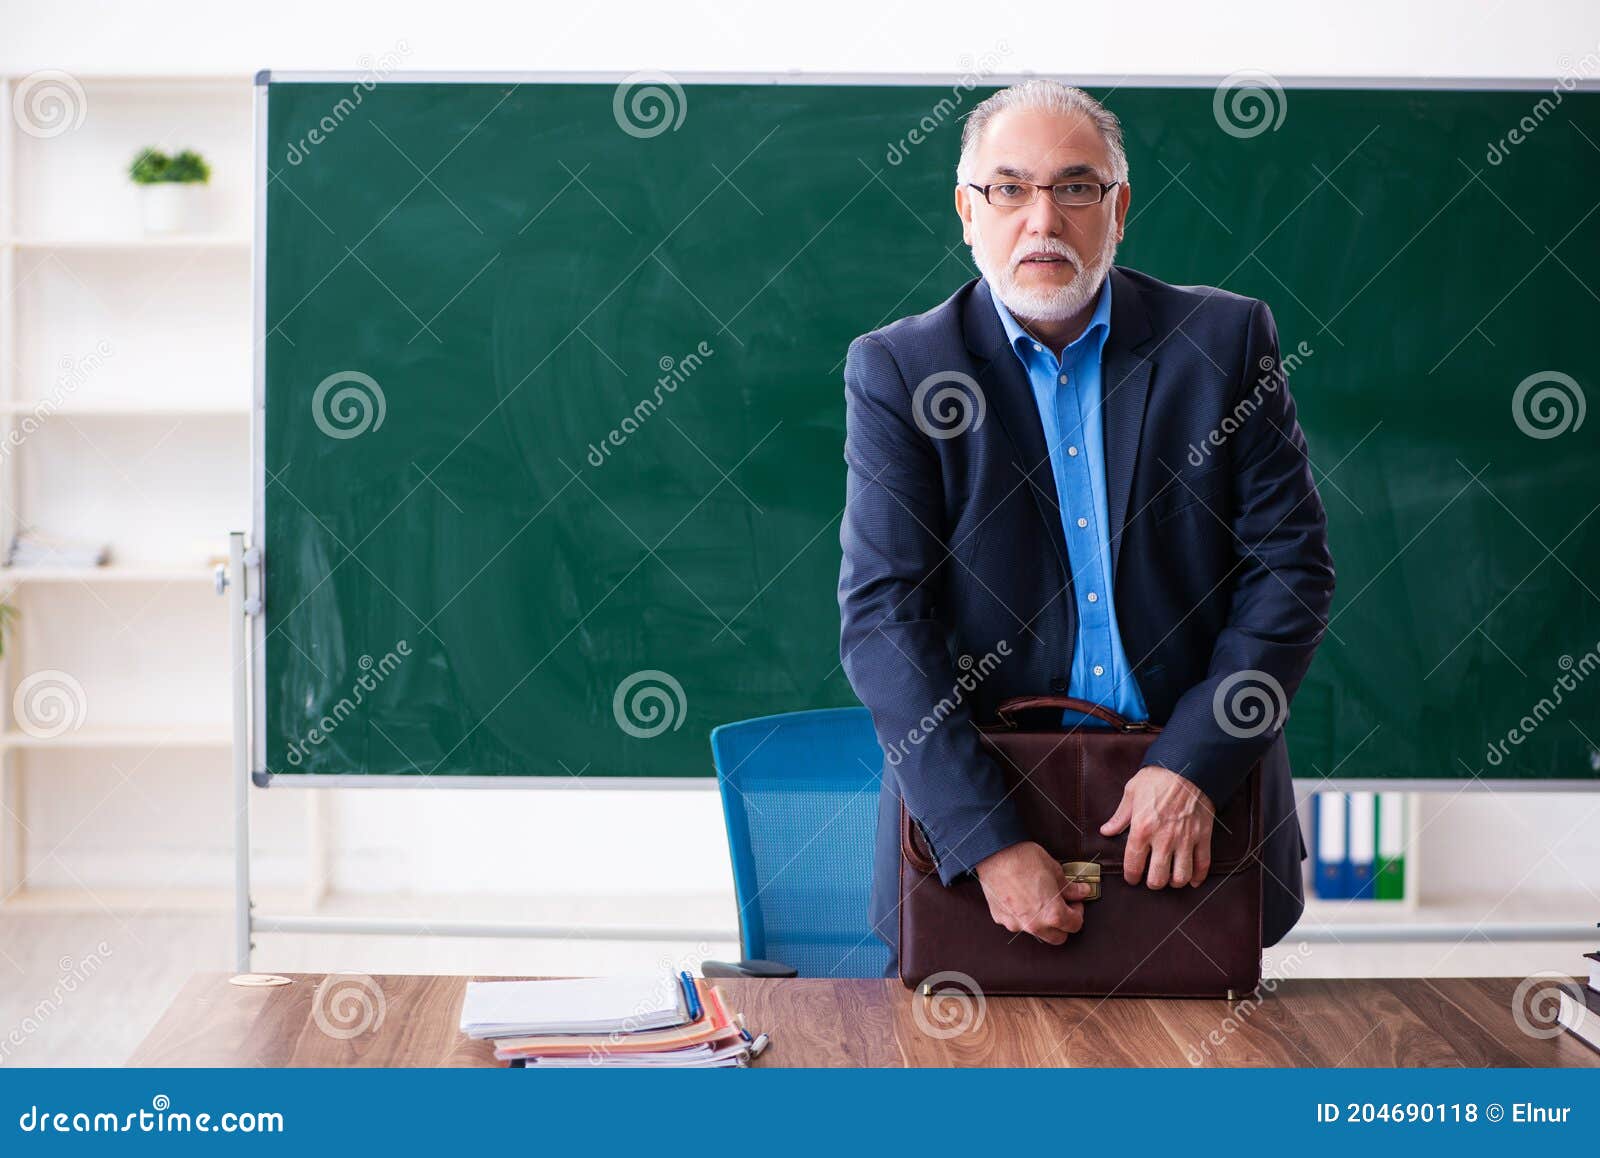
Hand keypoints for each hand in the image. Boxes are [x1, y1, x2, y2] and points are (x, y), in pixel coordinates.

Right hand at [972, 840, 1093, 944]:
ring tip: (1039, 900)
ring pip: (1036, 932)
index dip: (1078, 912)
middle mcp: (1035, 925)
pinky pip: (1017, 922)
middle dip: (1062, 924)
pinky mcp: (1000, 918)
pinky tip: (1021, 898)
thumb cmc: (1024, 859)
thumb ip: (1070, 888)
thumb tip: (1081, 892)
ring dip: (1042, 922)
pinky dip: (1022, 915)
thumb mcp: (1055, 871)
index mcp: (1053, 914)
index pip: (1075, 925)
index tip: (1075, 901)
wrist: (995, 853)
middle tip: (1061, 905)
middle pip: (1057, 937)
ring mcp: (1015, 924)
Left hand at [1099, 765, 1215, 888]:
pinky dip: (1198, 877)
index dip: (1131, 877)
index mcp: (1142, 829)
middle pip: (1158, 878)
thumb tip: (1107, 830)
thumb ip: (1120, 816)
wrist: (1189, 766)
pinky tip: (1192, 880)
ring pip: (1181, 877)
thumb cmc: (1157, 777)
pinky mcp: (1203, 836)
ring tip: (1170, 878)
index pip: (1133, 865)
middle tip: (1151, 879)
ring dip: (1174, 882)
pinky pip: (1203, 864)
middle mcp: (1163, 839)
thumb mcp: (1132, 793)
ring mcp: (1185, 839)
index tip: (1132, 878)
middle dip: (1152, 883)